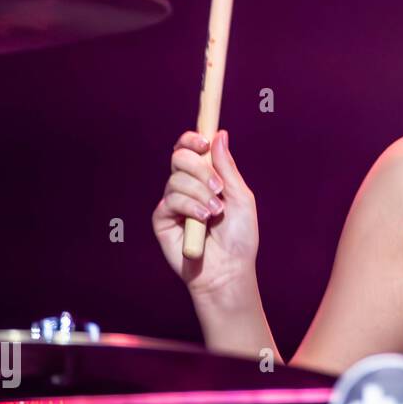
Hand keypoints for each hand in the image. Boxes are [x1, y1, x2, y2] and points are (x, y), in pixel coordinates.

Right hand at [151, 129, 259, 299]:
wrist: (230, 269)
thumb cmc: (240, 236)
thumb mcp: (240, 197)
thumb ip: (227, 167)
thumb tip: (219, 135)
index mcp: (205, 178)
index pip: (190, 149)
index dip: (192, 140)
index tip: (204, 142)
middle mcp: (186, 186)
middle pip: (179, 157)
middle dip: (200, 169)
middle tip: (218, 188)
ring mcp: (173, 203)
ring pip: (176, 179)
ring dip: (200, 194)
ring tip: (216, 213)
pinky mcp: (162, 220)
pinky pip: (170, 201)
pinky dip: (190, 207)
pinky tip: (204, 219)